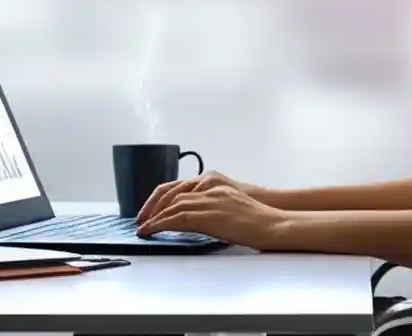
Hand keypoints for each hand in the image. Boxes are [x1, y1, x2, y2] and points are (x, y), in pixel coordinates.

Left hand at [135, 181, 284, 249]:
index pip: (177, 186)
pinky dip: (160, 224)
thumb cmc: (255, 216)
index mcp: (212, 181)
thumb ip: (211, 204)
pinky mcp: (207, 214)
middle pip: (170, 194)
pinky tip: (152, 231)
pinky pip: (177, 218)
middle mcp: (207, 186)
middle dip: (152, 208)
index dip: (160, 198)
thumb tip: (194, 216)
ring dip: (154, 217)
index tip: (149, 210)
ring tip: (143, 228)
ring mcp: (207, 199)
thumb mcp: (229, 202)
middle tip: (141, 220)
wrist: (271, 222)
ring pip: (171, 206)